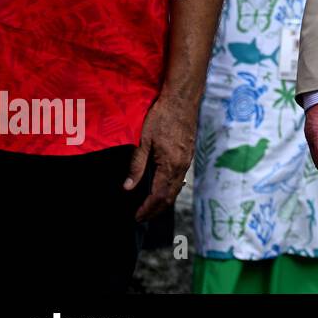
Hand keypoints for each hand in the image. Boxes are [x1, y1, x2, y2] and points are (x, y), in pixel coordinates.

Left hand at [125, 94, 195, 222]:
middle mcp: (182, 165)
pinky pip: (180, 177)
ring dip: (164, 200)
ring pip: (177, 187)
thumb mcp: (143, 141)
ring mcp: (187, 160)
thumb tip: (128, 187)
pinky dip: (171, 188)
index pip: (158, 195)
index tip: (137, 217)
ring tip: (151, 207)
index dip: (147, 208)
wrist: (182, 100)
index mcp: (170, 164)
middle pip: (170, 196)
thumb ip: (137, 165)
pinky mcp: (189, 153)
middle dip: (156, 209)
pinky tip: (162, 186)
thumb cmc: (162, 116)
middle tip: (142, 217)